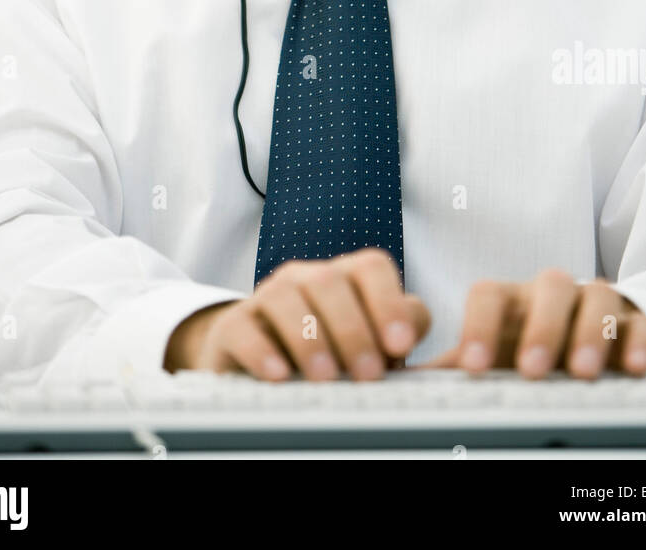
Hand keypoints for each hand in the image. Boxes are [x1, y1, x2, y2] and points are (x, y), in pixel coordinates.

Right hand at [165, 248, 430, 380]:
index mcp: (346, 278)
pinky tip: (279, 375)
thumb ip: (399, 335)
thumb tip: (412, 332)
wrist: (264, 366)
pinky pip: (242, 327)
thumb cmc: (333, 355)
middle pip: (329, 281)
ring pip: (285, 297)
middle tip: (368, 375)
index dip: (388, 302)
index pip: (371, 267)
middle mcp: (306, 279)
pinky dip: (261, 350)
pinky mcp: (233, 326)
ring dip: (309, 337)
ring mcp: (267, 297)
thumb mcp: (371, 345)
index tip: (402, 345)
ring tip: (326, 378)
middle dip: (352, 329)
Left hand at [422, 269, 645, 378]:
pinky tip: (636, 367)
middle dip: (542, 327)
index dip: (478, 326)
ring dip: (590, 332)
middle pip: (550, 286)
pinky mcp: (634, 322)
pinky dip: (639, 340)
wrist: (576, 340)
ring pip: (597, 294)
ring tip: (583, 373)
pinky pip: (642, 321)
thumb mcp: (486, 360)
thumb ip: (444, 374)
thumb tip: (390, 390)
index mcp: (509, 301)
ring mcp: (594, 304)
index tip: (472, 368)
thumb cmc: (518, 350)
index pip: (489, 293)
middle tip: (532, 370)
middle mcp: (551, 295)